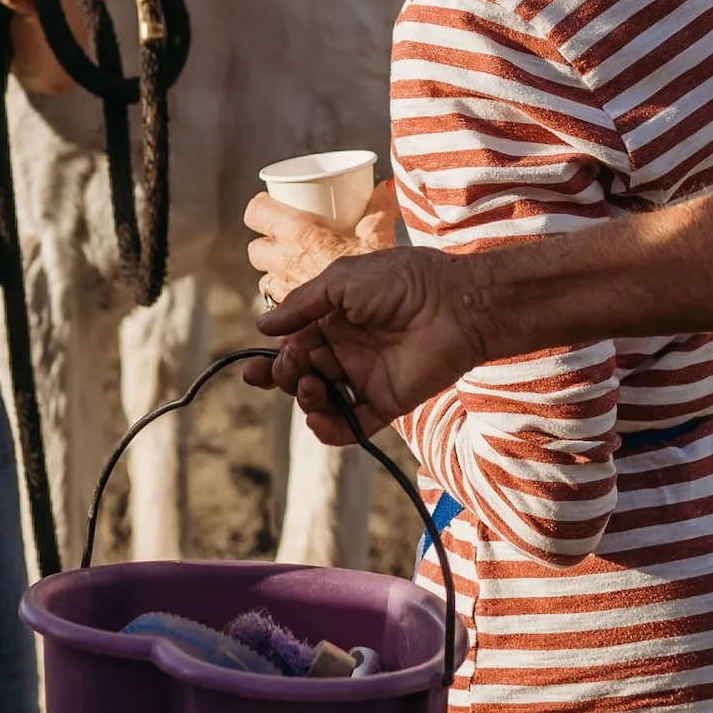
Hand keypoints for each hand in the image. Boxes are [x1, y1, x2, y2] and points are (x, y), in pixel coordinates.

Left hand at [245, 180, 401, 308]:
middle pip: (256, 249)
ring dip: (275, 274)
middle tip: (285, 239)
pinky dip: (286, 300)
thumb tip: (383, 189)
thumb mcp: (379, 238)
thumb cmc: (377, 278)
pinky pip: (279, 306)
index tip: (271, 205)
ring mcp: (288, 292)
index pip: (258, 213)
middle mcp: (287, 264)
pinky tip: (303, 297)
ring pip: (265, 281)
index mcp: (302, 237)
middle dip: (266, 243)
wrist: (384, 315)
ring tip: (295, 270)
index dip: (262, 208)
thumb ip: (378, 210)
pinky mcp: (295, 318)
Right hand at [246, 240, 492, 437]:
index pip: (294, 344)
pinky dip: (329, 430)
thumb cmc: (403, 282)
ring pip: (322, 401)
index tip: (256, 367)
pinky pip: (352, 426)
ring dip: (305, 399)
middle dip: (286, 376)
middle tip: (290, 368)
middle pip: (302, 374)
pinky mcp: (386, 403)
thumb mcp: (343, 282)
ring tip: (311, 386)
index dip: (274, 358)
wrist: (456, 304)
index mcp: (335, 320)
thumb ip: (303, 305)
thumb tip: (262, 327)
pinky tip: (317, 420)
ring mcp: (365, 378)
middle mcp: (347, 350)